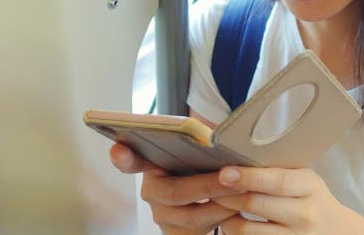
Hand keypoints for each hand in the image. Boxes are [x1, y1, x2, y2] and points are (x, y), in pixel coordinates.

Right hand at [110, 143, 240, 234]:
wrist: (212, 183)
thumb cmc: (207, 159)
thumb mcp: (202, 146)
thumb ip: (200, 140)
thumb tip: (216, 138)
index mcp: (152, 164)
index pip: (131, 160)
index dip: (124, 158)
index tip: (120, 150)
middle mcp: (152, 191)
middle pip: (174, 192)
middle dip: (207, 186)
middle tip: (232, 176)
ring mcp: (162, 215)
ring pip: (190, 217)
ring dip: (220, 205)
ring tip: (243, 192)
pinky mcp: (176, 234)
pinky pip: (198, 233)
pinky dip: (221, 220)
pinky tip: (238, 208)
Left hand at [215, 166, 363, 233]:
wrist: (335, 232)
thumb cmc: (311, 198)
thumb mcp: (305, 179)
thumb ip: (278, 170)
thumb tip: (236, 156)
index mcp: (310, 186)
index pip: (276, 181)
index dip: (248, 177)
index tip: (224, 172)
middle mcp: (304, 214)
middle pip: (256, 204)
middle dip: (227, 195)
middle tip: (210, 187)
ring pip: (247, 230)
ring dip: (225, 217)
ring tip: (216, 205)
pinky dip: (234, 233)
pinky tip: (228, 222)